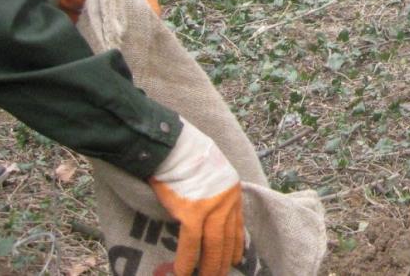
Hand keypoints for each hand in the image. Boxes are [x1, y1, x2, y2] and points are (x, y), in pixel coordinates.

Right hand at [150, 119, 243, 275]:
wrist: (172, 146)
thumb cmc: (186, 156)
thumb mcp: (211, 172)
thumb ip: (214, 193)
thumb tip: (207, 214)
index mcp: (232, 189)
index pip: (237, 224)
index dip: (236, 244)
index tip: (236, 260)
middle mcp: (227, 198)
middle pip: (226, 238)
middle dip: (222, 261)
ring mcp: (211, 205)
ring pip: (213, 244)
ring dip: (207, 266)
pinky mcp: (192, 211)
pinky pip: (191, 242)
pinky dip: (186, 259)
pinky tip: (182, 272)